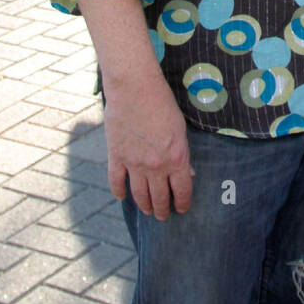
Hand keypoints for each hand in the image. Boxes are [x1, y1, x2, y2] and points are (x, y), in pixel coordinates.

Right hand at [103, 71, 193, 219]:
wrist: (135, 87)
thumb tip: (187, 172)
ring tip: (147, 211)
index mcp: (177, 158)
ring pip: (139, 194)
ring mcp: (134, 163)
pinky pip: (116, 181)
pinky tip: (122, 197)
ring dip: (144, 205)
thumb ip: (182, 153)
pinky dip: (119, 192)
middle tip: (162, 216)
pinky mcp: (116, 155)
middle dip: (162, 210)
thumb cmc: (162, 102)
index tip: (181, 210)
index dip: (183, 203)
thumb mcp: (180, 128)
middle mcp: (156, 166)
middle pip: (160, 197)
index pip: (182, 190)